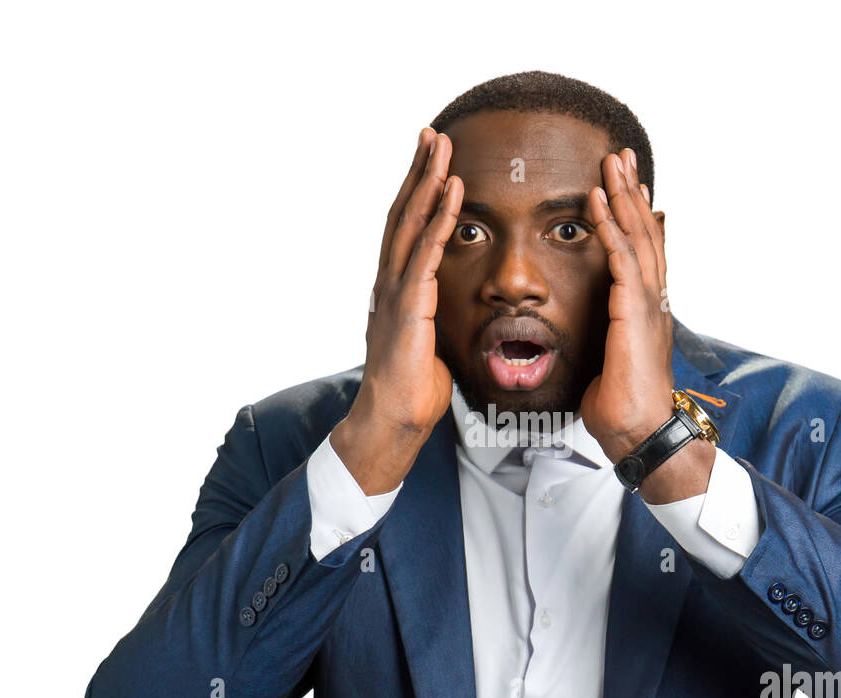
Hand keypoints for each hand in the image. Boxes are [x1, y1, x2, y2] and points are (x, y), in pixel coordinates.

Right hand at [332, 128, 462, 493]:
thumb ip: (430, 316)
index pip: (405, 229)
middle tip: (433, 134)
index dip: (417, 192)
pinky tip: (451, 197)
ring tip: (443, 149)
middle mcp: (389, 282)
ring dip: (428, 184)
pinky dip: (437, 223)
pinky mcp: (407, 309)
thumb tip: (442, 310)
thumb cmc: (412, 390)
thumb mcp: (426, 342)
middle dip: (418, 172)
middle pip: (402, 214)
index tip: (431, 160)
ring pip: (409, 226)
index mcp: (395, 288)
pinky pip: (424, 257)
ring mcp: (394, 293)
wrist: (392, 420)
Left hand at [580, 148, 714, 502]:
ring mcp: (648, 306)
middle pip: (645, 235)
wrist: (639, 434)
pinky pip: (622, 261)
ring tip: (612, 165)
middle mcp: (652, 302)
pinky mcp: (634, 315)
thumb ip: (604, 344)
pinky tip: (598, 204)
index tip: (623, 189)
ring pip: (638, 239)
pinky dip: (610, 229)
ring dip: (623, 199)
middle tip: (621, 158)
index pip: (642, 255)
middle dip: (632, 195)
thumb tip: (595, 344)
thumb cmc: (622, 410)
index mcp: (645, 313)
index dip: (633, 219)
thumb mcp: (608, 366)